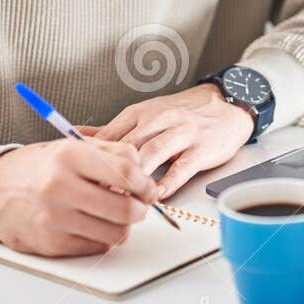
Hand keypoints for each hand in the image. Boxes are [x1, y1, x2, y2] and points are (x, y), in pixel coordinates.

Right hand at [0, 138, 157, 256]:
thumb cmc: (40, 167)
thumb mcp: (73, 146)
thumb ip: (113, 153)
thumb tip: (144, 173)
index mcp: (69, 155)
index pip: (126, 173)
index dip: (145, 184)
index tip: (147, 188)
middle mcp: (60, 186)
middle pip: (125, 209)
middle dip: (141, 209)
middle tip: (139, 205)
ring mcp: (54, 218)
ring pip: (115, 233)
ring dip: (123, 226)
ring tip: (114, 214)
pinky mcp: (51, 244)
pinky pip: (96, 247)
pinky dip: (100, 237)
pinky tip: (90, 223)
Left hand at [79, 84, 253, 198]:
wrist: (226, 103)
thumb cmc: (183, 113)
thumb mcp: (145, 115)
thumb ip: (113, 130)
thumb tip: (77, 138)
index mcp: (140, 113)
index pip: (110, 137)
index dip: (94, 160)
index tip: (81, 181)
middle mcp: (159, 119)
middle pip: (128, 147)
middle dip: (111, 172)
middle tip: (95, 196)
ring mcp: (181, 133)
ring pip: (152, 155)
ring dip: (136, 179)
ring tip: (123, 200)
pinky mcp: (202, 148)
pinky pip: (182, 167)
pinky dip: (168, 182)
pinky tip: (157, 195)